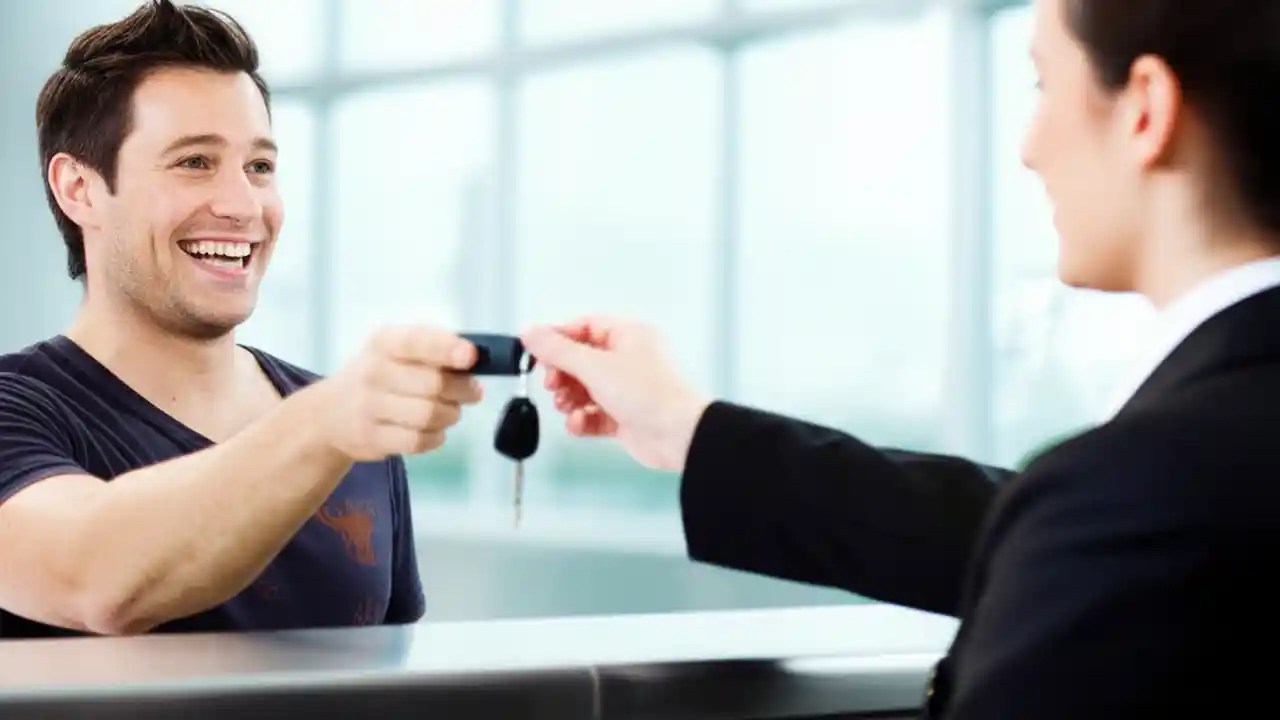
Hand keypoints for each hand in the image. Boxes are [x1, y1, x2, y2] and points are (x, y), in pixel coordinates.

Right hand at [312, 325, 483, 461]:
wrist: (329, 414)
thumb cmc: (378, 377)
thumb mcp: (395, 352)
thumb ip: (433, 350)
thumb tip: (475, 359)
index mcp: (384, 343)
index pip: (416, 341)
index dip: (446, 348)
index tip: (470, 356)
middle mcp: (373, 372)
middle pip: (434, 384)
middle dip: (463, 390)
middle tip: (472, 392)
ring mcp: (369, 408)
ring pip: (429, 415)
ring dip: (451, 415)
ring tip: (450, 411)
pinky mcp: (372, 438)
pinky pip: (418, 441)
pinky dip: (436, 437)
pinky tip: (434, 429)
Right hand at [521, 318, 710, 471]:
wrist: (679, 436)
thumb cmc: (651, 395)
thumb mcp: (595, 366)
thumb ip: (558, 350)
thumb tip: (531, 333)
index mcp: (629, 336)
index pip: (585, 327)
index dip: (559, 338)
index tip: (538, 352)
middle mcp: (628, 360)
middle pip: (580, 360)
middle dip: (562, 374)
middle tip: (553, 383)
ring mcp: (627, 389)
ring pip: (584, 389)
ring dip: (569, 399)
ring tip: (567, 406)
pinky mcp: (624, 416)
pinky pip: (593, 414)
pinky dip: (582, 420)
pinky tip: (580, 423)